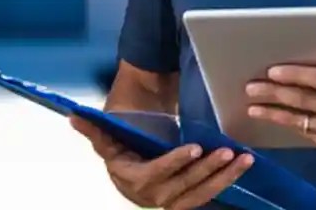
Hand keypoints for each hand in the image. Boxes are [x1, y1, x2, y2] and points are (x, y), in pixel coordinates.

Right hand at [70, 116, 253, 208]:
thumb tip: (73, 116)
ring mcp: (169, 200)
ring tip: (242, 158)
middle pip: (181, 187)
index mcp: (130, 177)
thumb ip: (95, 127)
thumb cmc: (123, 139)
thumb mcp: (109, 131)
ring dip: (222, 178)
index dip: (173, 164)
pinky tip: (242, 166)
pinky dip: (225, 181)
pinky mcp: (186, 198)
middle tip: (226, 151)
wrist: (133, 157)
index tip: (195, 148)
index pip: (153, 174)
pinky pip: (207, 194)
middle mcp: (150, 195)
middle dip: (205, 170)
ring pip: (198, 194)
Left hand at [245, 40, 315, 158]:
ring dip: (274, 114)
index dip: (296, 74)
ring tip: (253, 107)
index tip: (273, 71)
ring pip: (299, 121)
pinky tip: (271, 119)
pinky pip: (304, 134)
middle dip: (275, 94)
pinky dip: (286, 125)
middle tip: (251, 87)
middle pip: (304, 100)